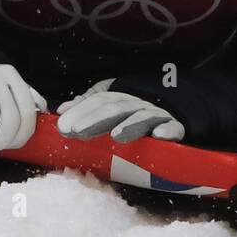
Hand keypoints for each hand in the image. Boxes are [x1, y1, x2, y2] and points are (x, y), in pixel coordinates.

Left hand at [56, 79, 184, 142]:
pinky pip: (173, 127)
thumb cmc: (132, 115)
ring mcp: (157, 115)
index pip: (99, 102)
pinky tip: (159, 136)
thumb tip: (61, 111)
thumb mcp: (107, 108)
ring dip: (130, 125)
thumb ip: (85, 107)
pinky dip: (168, 130)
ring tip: (116, 136)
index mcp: (120, 100)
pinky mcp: (175, 127)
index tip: (63, 125)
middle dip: (97, 119)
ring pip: (143, 117)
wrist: (171, 114)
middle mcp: (137, 104)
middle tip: (78, 131)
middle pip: (117, 108)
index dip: (81, 111)